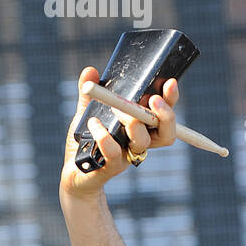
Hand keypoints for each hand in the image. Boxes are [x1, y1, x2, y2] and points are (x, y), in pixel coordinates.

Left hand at [59, 66, 178, 199]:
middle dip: (164, 114)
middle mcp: (139, 142)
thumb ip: (90, 93)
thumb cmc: (87, 142)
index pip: (165, 113)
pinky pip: (113, 153)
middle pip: (167, 132)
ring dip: (133, 122)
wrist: (74, 174)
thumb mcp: (88, 113)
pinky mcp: (110, 168)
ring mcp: (126, 156)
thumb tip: (90, 70)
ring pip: (142, 142)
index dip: (171, 99)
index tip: (169, 82)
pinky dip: (104, 137)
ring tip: (115, 108)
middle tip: (152, 100)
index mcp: (142, 126)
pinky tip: (94, 124)